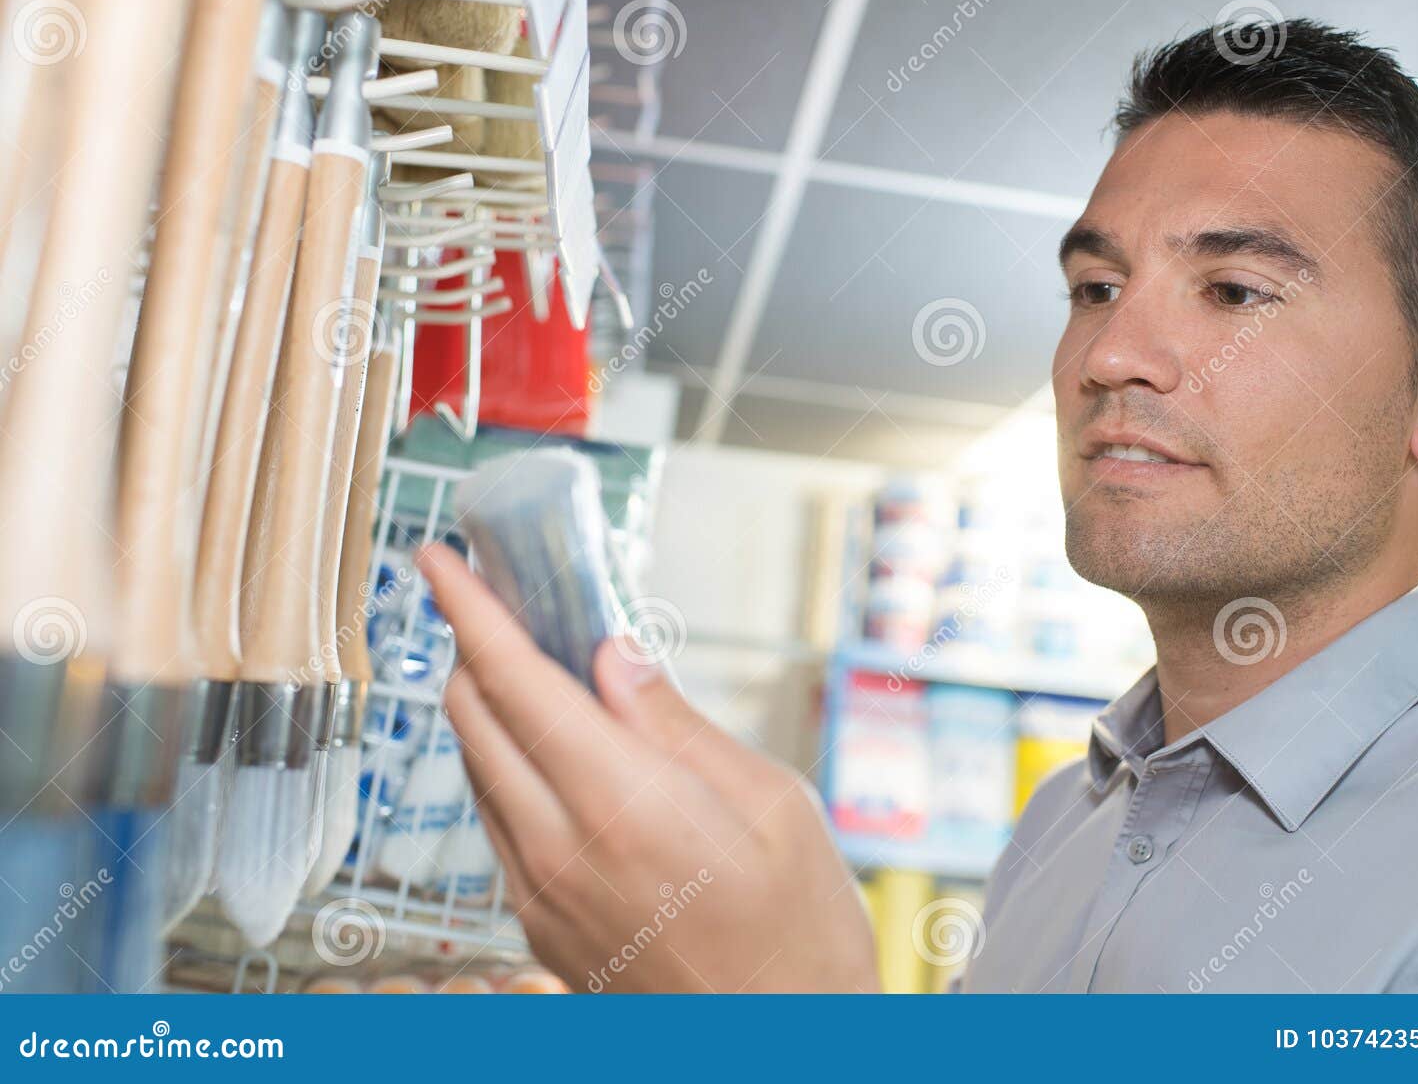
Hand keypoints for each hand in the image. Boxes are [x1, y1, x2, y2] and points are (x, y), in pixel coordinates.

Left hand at [416, 544, 880, 992]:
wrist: (779, 1044)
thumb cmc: (798, 932)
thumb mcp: (772, 803)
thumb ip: (677, 723)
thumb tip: (613, 654)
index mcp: (622, 806)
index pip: (514, 680)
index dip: (469, 609)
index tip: (441, 561)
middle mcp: (559, 850)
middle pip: (473, 716)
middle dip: (476, 644)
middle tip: (506, 601)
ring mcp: (539, 893)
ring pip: (475, 766)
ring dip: (488, 703)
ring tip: (536, 666)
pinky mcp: (537, 923)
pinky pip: (495, 819)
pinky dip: (504, 763)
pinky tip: (550, 747)